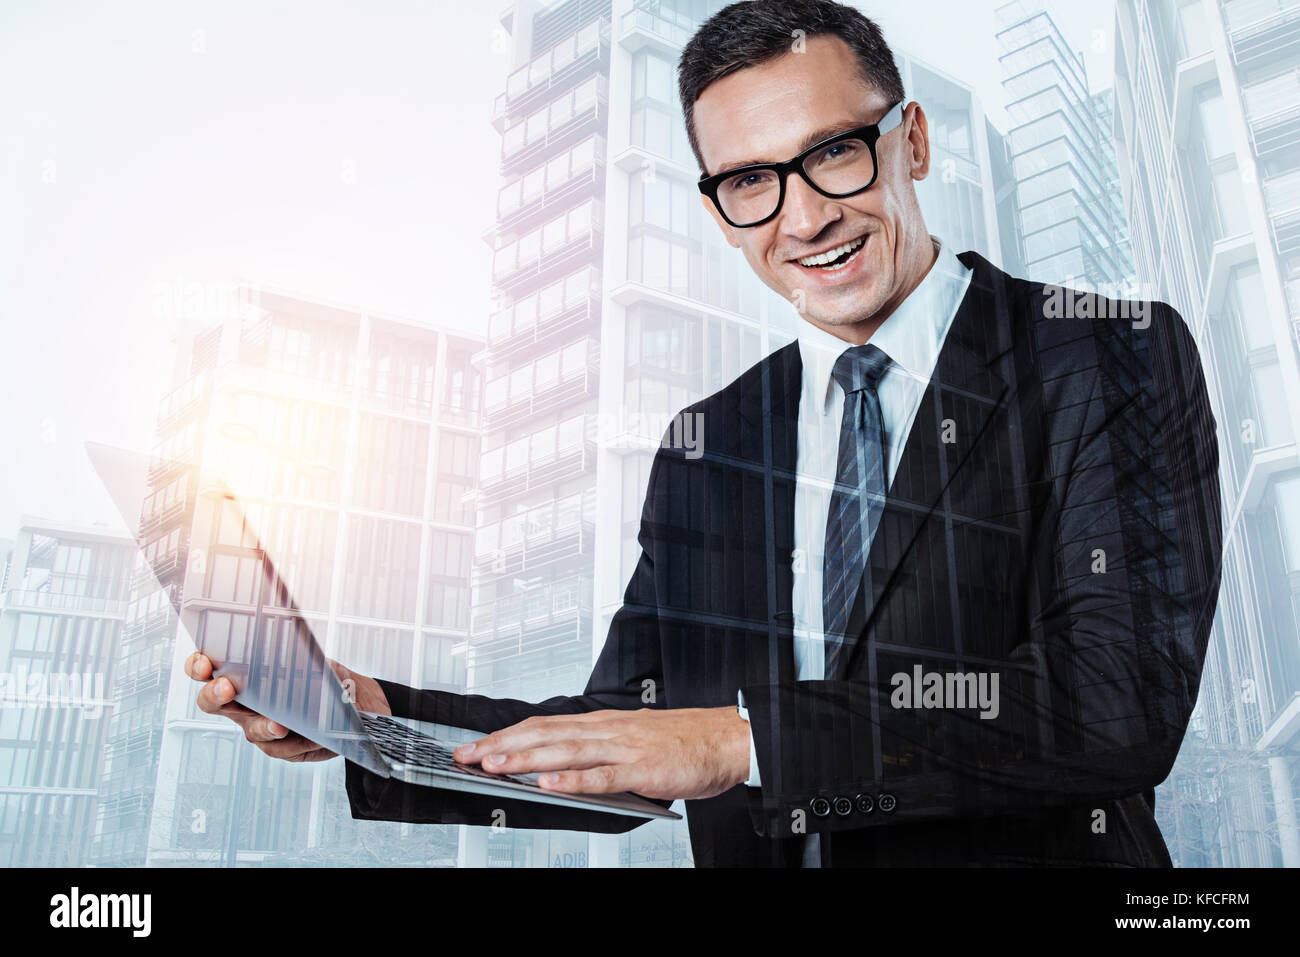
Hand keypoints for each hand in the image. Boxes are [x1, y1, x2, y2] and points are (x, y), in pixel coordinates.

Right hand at [184, 651, 389, 761]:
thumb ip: (302, 661)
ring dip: (264, 726)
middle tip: (227, 688)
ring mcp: (259, 726)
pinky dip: (297, 742)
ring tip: (279, 724)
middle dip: (215, 694)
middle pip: (213, 701)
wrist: (353, 704)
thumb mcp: (317, 660)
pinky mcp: (280, 747)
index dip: (198, 665)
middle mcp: (244, 703)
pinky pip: (282, 748)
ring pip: (251, 730)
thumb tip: (296, 663)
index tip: (205, 663)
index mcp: (246, 675)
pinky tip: (310, 735)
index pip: (208, 667)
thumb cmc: (326, 677)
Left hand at [451, 707, 750, 800]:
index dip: (506, 735)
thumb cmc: (683, 743)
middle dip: (502, 745)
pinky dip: (573, 781)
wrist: (727, 739)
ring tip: (495, 765)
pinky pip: (602, 776)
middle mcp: (607, 730)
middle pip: (545, 734)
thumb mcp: (631, 739)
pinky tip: (549, 785)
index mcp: (603, 723)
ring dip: (527, 759)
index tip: (476, 745)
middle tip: (467, 755)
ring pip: (566, 751)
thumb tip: (560, 766)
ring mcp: (623, 748)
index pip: (544, 725)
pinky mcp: (642, 770)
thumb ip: (597, 751)